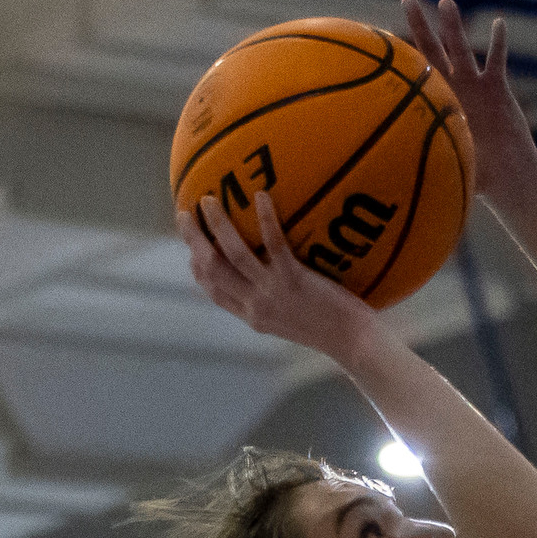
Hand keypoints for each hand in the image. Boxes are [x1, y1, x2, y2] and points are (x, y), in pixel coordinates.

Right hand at [178, 192, 374, 361]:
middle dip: (193, 241)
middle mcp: (255, 306)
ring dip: (217, 226)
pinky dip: (264, 219)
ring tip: (209, 200)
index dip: (197, 268)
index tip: (190, 249)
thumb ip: (273, 301)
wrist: (351, 341)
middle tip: (185, 214)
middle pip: (212, 270)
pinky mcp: (294, 281)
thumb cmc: (329, 328)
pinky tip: (260, 196)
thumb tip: (268, 275)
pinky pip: (273, 244)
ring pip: (233, 256)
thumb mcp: (291, 319)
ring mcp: (272, 294)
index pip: (213, 291)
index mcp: (252, 316)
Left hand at [401, 0, 534, 200]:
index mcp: (436, 105)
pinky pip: (497, 61)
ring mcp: (474, 86)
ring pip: (462, 49)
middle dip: (420, 26)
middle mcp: (452, 90)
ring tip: (445, 2)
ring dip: (454, 26)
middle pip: (433, 51)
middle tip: (408, 0)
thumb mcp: (447, 167)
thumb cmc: (476, 178)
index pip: (414, 76)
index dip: (400, 58)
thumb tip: (395, 179)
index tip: (382, 37)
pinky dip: (498, 43)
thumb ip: (427, 162)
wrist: (506, 176)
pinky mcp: (497, 87)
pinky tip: (498, 23)